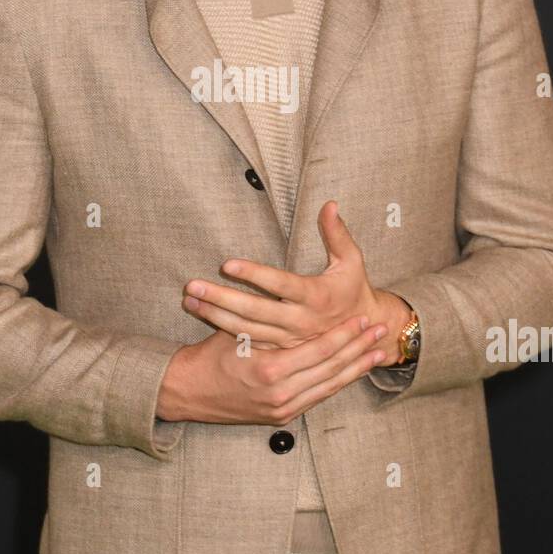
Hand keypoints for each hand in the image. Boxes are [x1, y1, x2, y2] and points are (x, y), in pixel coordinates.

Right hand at [158, 314, 391, 425]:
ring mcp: (283, 409)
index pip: (320, 350)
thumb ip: (268, 321)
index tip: (363, 319)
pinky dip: (336, 384)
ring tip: (376, 354)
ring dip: (355, 370)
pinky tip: (351, 373)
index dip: (345, 334)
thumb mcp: (238, 331)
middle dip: (359, 350)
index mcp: (271, 369)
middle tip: (380, 333)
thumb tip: (290, 297)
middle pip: (332, 369)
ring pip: (329, 387)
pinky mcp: (281, 417)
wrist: (188, 393)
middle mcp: (281, 393)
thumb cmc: (210, 355)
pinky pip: (317, 399)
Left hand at [182, 200, 410, 362]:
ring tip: (190, 300)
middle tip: (192, 285)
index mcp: (316, 297)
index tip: (227, 263)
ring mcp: (289, 340)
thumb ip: (337, 233)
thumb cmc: (353, 289)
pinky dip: (226, 332)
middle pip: (255, 311)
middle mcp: (300, 321)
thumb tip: (329, 203)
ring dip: (215, 316)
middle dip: (222, 298)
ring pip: (247, 330)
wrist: (362, 334)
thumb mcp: (352, 260)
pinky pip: (250, 343)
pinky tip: (204, 318)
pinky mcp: (282, 350)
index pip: (280, 284)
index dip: (254, 274)